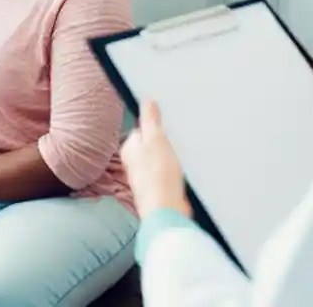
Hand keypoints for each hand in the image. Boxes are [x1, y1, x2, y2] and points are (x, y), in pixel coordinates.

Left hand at [121, 102, 191, 219]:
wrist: (167, 209)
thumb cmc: (158, 177)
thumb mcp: (156, 139)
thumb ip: (150, 120)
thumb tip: (147, 102)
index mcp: (130, 149)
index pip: (142, 128)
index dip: (157, 126)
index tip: (167, 124)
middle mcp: (135, 163)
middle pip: (153, 143)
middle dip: (165, 142)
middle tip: (176, 143)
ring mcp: (147, 176)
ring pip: (163, 158)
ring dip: (172, 158)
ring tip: (179, 160)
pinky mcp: (160, 187)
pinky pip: (170, 172)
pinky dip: (177, 171)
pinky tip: (182, 174)